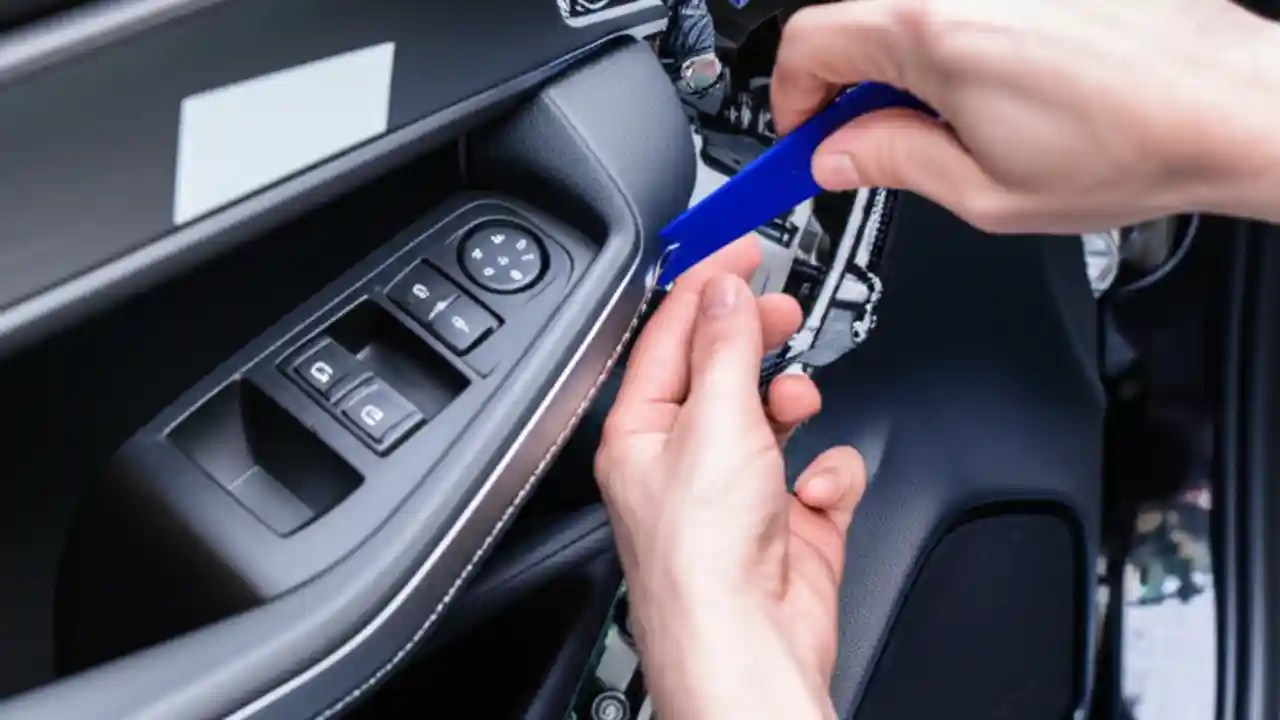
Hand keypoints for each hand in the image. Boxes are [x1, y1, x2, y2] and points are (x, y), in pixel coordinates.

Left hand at [595, 237, 865, 718]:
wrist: (748, 644)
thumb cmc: (702, 559)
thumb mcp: (713, 423)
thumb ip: (725, 347)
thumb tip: (725, 290)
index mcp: (642, 431)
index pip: (670, 337)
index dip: (704, 285)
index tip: (739, 247)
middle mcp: (685, 459)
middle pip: (723, 369)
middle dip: (755, 338)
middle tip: (780, 309)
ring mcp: (739, 490)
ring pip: (776, 415)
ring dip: (794, 403)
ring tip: (796, 407)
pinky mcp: (788, 522)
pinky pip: (820, 470)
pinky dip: (829, 471)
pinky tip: (817, 489)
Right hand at [771, 0, 1279, 231]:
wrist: (1232, 107)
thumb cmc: (1134, 144)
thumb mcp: (985, 191)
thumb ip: (891, 164)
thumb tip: (836, 156)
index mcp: (932, 33)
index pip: (806, 45)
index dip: (790, 102)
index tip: (803, 138)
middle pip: (851, 22)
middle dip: (843, 88)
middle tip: (864, 142)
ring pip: (905, 13)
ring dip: (900, 65)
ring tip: (947, 121)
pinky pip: (960, 4)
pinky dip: (952, 41)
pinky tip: (992, 88)